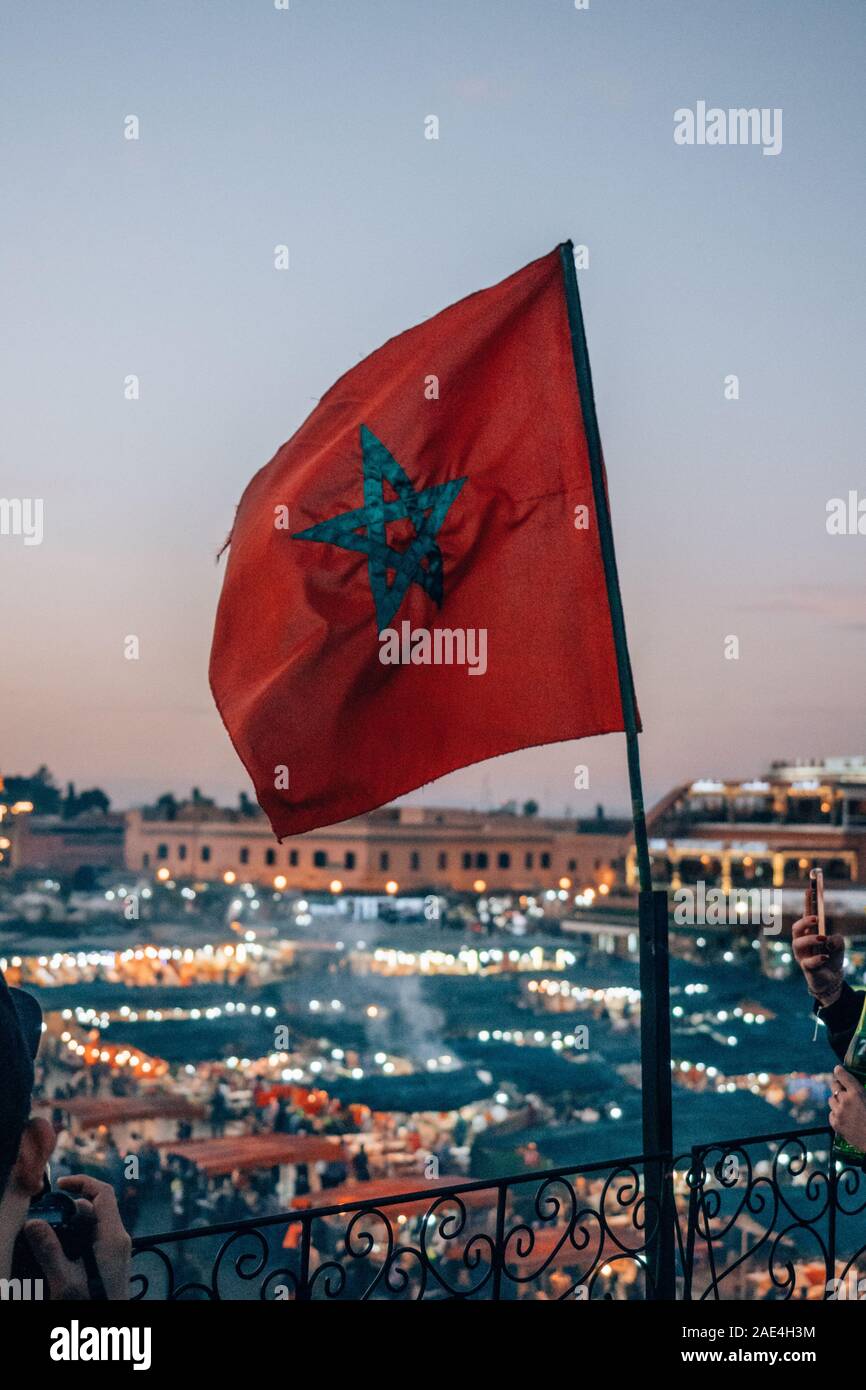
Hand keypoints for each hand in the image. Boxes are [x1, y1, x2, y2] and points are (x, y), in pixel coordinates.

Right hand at [24, 1175, 131, 1300]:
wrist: (109, 1333)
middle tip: (45, 1222)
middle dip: (68, 1211)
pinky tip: (58, 1255)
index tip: (61, 1184)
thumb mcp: (65, 1281)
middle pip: (94, 1210)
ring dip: (70, 1228)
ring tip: (48, 1241)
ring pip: (91, 1226)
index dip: (83, 1182)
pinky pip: (93, 1241)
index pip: (104, 1193)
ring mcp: (115, 1251)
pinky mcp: (110, 1262)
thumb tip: (34, 1224)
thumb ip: (49, 1250)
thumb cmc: (93, 1306)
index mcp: (113, 1236)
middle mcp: (118, 1239)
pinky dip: (75, 1241)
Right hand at [792, 887, 844, 1007]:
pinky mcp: (806, 968)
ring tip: (823, 938)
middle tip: (817, 918)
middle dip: (804, 921)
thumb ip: (836, 939)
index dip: (807, 903)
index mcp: (809, 933)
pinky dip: (817, 959)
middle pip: (796, 928)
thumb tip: (828, 941)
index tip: (809, 890)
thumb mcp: (838, 945)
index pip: (806, 916)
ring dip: (810, 939)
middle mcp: (802, 943)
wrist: (832, 979)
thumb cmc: (831, 957)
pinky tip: (826, 957)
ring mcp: (802, 956)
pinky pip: (808, 963)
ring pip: (798, 944)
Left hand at [830, 1067, 865, 1151]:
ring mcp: (838, 1112)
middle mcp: (845, 1101)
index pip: (842, 1075)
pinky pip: (831, 1113)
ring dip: (837, 1099)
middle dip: (838, 1085)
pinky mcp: (835, 1123)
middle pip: (834, 1086)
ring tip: (845, 1104)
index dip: (839, 1071)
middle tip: (843, 1088)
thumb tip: (855, 1088)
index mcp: (856, 1093)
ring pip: (831, 1099)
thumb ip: (861, 1092)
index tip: (838, 1069)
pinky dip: (836, 1113)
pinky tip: (844, 1116)